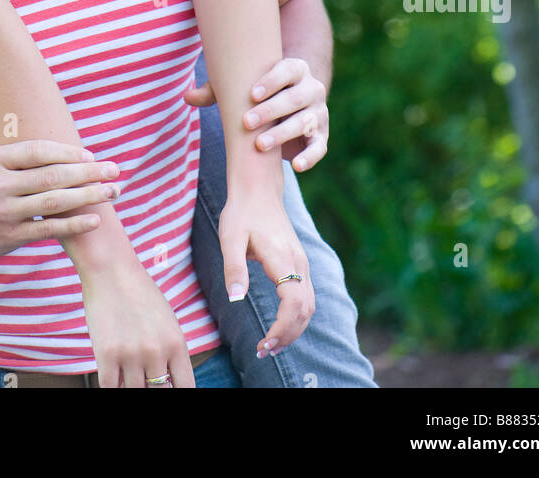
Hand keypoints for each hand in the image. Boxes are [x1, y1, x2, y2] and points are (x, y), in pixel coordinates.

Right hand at [0, 140, 120, 257]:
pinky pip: (47, 229)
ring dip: (88, 197)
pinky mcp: (8, 237)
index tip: (93, 156)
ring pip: (54, 202)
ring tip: (111, 192)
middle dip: (89, 174)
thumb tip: (67, 147)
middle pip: (53, 176)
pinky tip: (94, 219)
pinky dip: (73, 224)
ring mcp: (3, 212)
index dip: (69, 153)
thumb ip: (21, 155)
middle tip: (115, 171)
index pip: (39, 151)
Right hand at [81, 257, 194, 387]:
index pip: (185, 387)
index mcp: (176, 343)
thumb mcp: (167, 320)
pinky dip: (112, 385)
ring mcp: (131, 354)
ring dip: (130, 384)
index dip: (178, 393)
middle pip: (158, 392)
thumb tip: (169, 381)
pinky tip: (113, 374)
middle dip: (152, 388)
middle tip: (144, 375)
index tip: (168, 388)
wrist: (111, 270)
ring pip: (133, 392)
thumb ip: (170, 351)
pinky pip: (109, 387)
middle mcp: (156, 351)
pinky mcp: (106, 354)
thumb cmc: (140, 292)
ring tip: (127, 370)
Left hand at [185, 57, 328, 171]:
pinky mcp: (322, 135)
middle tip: (247, 122)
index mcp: (295, 69)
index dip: (271, 80)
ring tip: (260, 144)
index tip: (251, 94)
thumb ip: (218, 90)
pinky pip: (320, 146)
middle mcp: (312, 88)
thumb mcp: (243, 87)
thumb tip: (186, 96)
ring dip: (283, 133)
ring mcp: (319, 112)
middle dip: (271, 110)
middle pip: (295, 97)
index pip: (287, 70)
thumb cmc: (261, 93)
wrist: (292, 105)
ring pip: (306, 121)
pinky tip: (296, 166)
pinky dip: (310, 156)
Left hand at [218, 180, 314, 353]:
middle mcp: (298, 263)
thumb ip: (234, 268)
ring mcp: (302, 263)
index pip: (292, 304)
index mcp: (282, 258)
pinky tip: (279, 325)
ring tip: (270, 344)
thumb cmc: (241, 212)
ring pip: (309, 305)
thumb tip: (236, 299)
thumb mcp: (229, 237)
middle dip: (287, 335)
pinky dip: (297, 317)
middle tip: (263, 350)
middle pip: (304, 310)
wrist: (258, 188)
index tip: (263, 343)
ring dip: (293, 329)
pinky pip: (306, 296)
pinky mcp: (299, 263)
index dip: (281, 329)